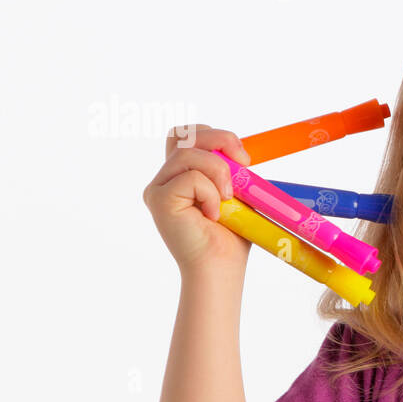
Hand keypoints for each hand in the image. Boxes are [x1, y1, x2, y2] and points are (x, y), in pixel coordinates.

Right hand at [143, 125, 252, 274]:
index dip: (217, 136)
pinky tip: (213, 214)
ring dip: (219, 171)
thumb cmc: (231, 236)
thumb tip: (240, 152)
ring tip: (228, 198)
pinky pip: (190, 178)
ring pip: (188, 153)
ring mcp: (158, 188)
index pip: (189, 134)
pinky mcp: (158, 199)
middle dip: (218, 140)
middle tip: (242, 164)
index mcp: (182, 174)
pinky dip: (210, 192)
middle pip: (183, 134)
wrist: (221, 267)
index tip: (243, 160)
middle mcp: (165, 178)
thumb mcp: (237, 193)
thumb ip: (231, 169)